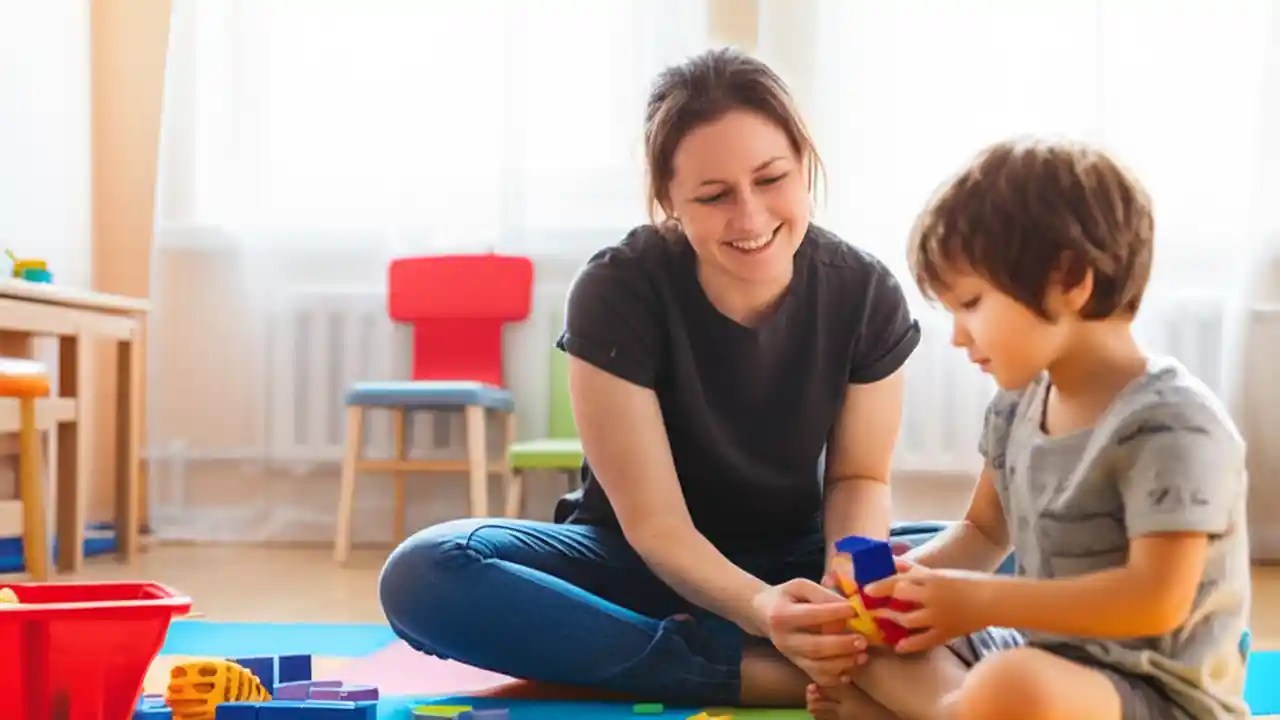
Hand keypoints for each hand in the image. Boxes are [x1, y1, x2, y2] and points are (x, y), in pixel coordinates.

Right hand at [750, 578, 870, 685]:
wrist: (763, 614)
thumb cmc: (786, 596)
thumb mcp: (799, 586)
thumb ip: (822, 593)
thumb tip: (849, 606)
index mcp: (781, 615)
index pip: (811, 615)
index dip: (834, 613)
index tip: (854, 610)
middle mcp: (784, 639)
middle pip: (814, 646)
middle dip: (842, 645)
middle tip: (863, 640)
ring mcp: (790, 655)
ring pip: (817, 666)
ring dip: (843, 663)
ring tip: (862, 655)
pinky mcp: (798, 665)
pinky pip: (817, 677)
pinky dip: (835, 678)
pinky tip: (850, 671)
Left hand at [863, 557, 989, 653]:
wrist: (992, 601)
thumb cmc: (965, 582)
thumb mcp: (939, 572)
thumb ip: (914, 569)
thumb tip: (891, 562)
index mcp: (931, 579)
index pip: (900, 581)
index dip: (881, 585)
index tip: (867, 590)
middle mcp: (932, 597)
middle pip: (901, 600)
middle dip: (884, 604)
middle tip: (871, 609)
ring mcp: (939, 616)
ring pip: (908, 620)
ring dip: (893, 621)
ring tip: (883, 622)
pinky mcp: (946, 633)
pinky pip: (924, 641)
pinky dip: (910, 645)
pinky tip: (898, 647)